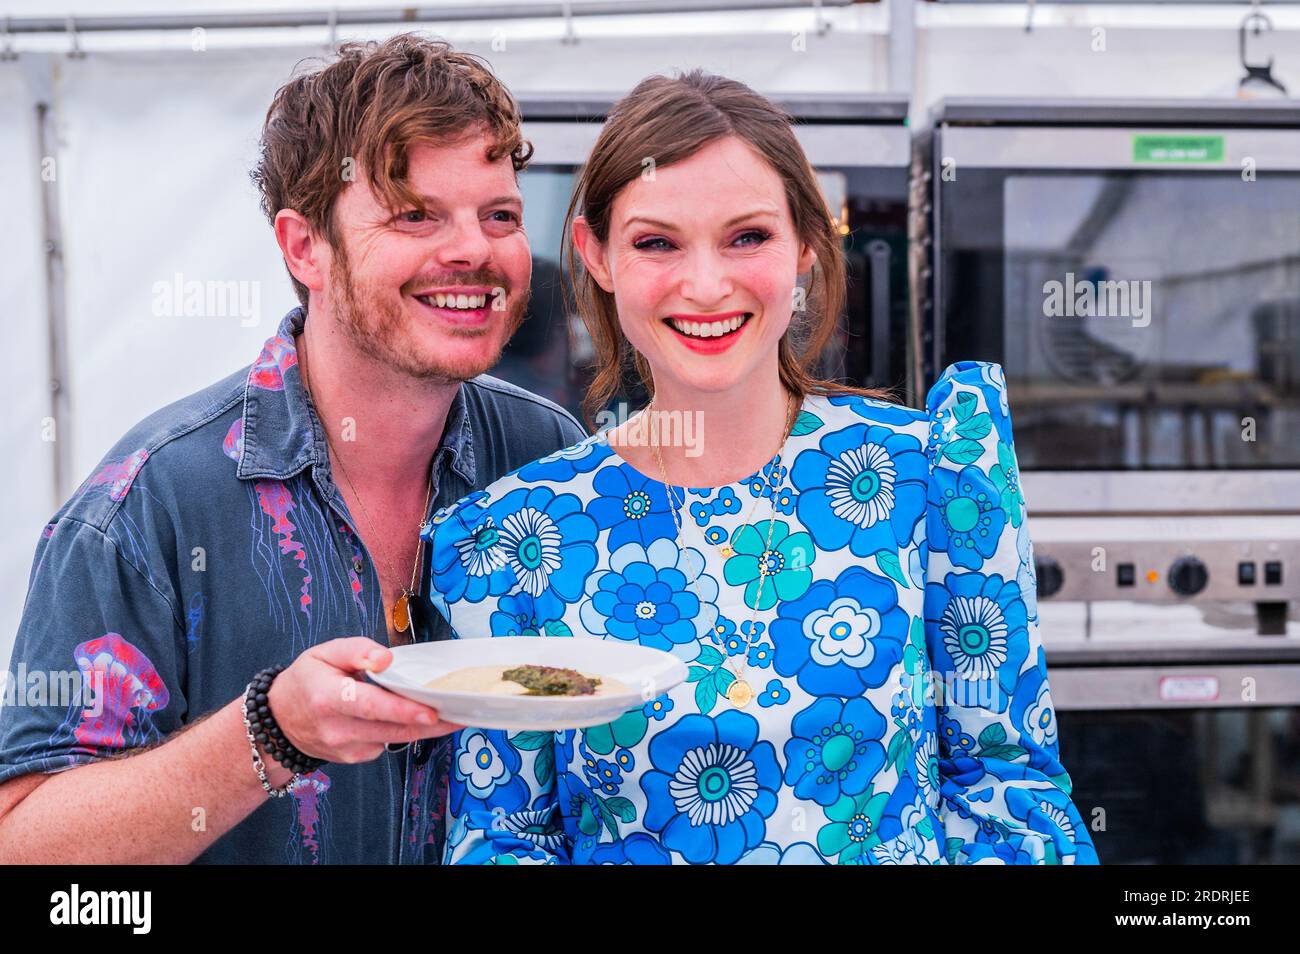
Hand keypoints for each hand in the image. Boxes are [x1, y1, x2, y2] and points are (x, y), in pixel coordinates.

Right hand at [267, 637, 463, 763]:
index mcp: (328, 698)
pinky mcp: (355, 758)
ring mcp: (346, 748)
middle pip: (392, 728)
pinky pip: (387, 743)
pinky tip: (412, 716)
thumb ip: (357, 650)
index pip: (371, 706)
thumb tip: (386, 658)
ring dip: (424, 728)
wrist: (279, 722)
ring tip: (452, 713)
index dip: (403, 709)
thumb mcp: (323, 653)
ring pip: (395, 739)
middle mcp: (337, 728)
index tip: (432, 711)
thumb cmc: (306, 681)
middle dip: (431, 724)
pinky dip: (403, 730)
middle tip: (462, 713)